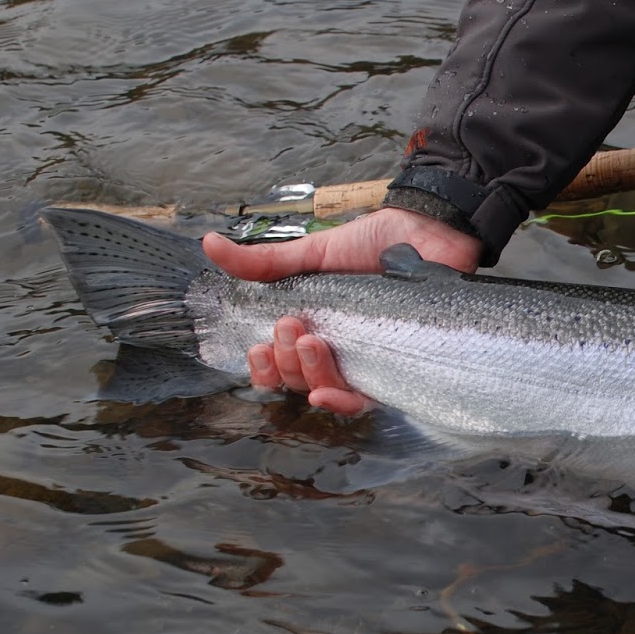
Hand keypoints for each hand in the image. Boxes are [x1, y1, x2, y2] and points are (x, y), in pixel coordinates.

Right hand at [202, 207, 481, 412]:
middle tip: (291, 325)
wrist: (426, 232)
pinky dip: (342, 401)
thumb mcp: (313, 252)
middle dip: (285, 360)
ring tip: (311, 340)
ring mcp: (369, 364)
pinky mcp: (401, 370)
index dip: (263, 367)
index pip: (279, 367)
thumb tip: (208, 245)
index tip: (258, 347)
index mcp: (313, 330)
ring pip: (327, 392)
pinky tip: (325, 393)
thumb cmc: (372, 244)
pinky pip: (368, 400)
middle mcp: (339, 353)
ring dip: (309, 373)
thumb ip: (265, 262)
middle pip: (298, 381)